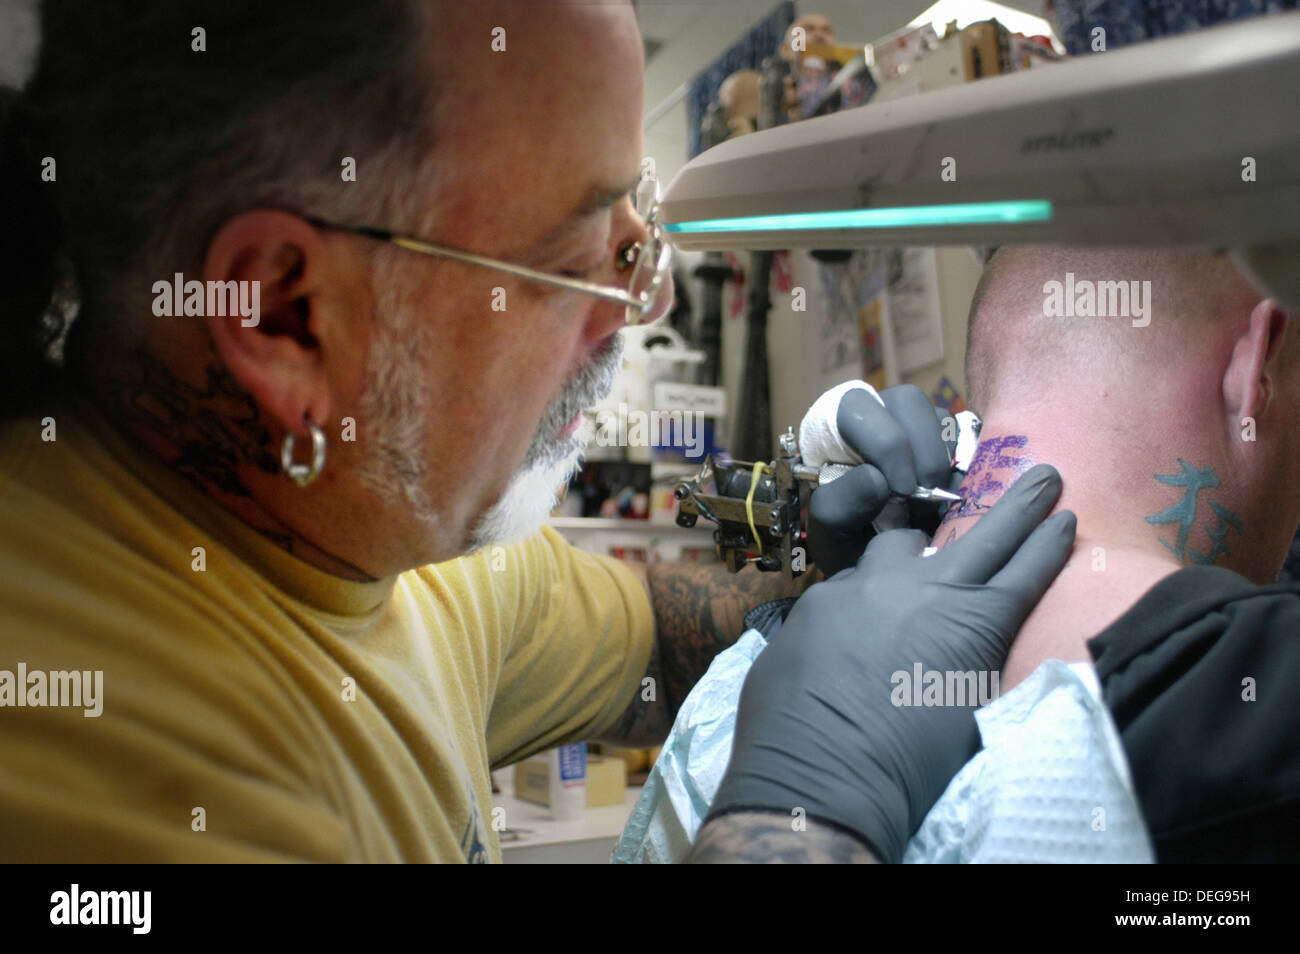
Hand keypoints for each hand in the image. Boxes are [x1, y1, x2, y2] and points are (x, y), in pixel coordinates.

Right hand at [709, 464, 1074, 861]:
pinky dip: (1047, 549)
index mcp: (841, 594)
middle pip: (931, 533)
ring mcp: (935, 601)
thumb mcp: (790, 662)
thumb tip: (839, 636)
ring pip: (988, 539)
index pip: (877, 561)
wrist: (827, 764)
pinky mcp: (980, 631)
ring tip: (1050, 480)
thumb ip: (823, 635)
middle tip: (989, 483)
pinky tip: (1067, 527)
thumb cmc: (791, 727)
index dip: (898, 555)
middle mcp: (887, 585)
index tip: (912, 556)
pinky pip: (1024, 578)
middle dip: (960, 506)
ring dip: (1022, 509)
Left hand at [807, 383, 958, 576]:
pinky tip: (950, 502)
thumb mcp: (828, 531)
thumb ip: (840, 506)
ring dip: (945, 467)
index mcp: (836, 424)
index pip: (857, 409)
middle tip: (922, 501)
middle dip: (923, 454)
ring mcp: (919, 423)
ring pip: (944, 419)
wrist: (872, 559)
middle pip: (910, 402)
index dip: (888, 448)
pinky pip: (970, 439)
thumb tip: (878, 479)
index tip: (901, 493)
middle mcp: (880, 412)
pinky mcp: (951, 440)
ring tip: (933, 510)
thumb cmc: (843, 536)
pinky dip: (966, 473)